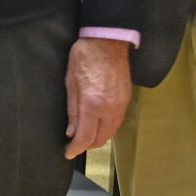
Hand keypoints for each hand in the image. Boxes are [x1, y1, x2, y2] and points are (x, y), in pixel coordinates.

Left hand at [63, 37, 131, 157]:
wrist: (107, 42)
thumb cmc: (85, 58)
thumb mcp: (70, 83)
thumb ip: (72, 110)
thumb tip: (71, 131)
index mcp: (93, 104)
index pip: (85, 137)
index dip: (76, 148)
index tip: (68, 153)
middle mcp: (110, 109)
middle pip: (100, 139)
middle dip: (87, 145)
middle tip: (74, 144)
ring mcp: (121, 105)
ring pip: (111, 133)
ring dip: (98, 139)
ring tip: (84, 136)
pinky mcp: (126, 100)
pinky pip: (117, 122)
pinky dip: (107, 129)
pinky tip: (98, 125)